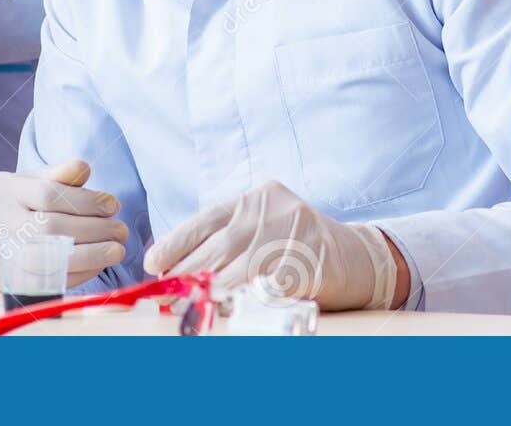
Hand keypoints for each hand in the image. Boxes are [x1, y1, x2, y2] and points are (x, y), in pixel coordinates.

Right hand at [0, 160, 128, 290]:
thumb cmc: (15, 205)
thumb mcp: (29, 182)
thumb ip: (58, 176)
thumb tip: (85, 169)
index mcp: (3, 191)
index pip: (49, 195)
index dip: (86, 201)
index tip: (112, 205)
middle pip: (50, 228)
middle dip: (93, 230)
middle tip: (120, 230)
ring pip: (48, 260)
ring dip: (90, 256)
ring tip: (117, 250)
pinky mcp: (8, 283)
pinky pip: (48, 284)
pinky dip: (78, 275)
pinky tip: (97, 265)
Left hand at [143, 180, 401, 310]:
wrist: (357, 256)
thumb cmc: (298, 243)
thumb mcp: (263, 225)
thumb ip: (227, 237)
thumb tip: (175, 262)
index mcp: (254, 198)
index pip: (204, 220)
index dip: (175, 243)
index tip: (153, 264)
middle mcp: (269, 212)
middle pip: (214, 248)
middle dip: (185, 275)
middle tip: (164, 294)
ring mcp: (288, 236)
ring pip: (234, 271)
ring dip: (207, 294)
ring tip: (186, 307)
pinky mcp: (304, 264)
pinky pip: (263, 289)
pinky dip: (241, 303)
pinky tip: (225, 311)